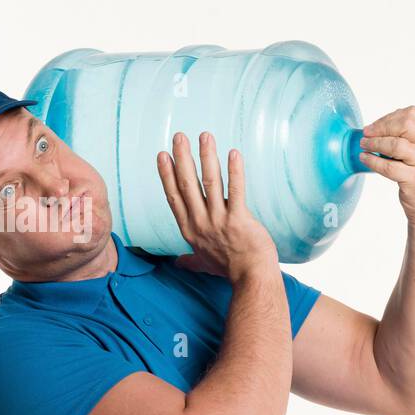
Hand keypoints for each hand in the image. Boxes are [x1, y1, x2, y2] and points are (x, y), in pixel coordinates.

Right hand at [157, 131, 277, 282]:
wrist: (252, 278)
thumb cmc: (230, 269)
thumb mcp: (204, 264)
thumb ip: (190, 260)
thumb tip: (178, 263)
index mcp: (190, 229)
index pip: (174, 196)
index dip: (167, 175)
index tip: (163, 155)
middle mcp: (201, 223)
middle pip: (188, 185)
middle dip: (183, 158)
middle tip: (179, 136)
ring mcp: (219, 221)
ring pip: (210, 183)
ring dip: (207, 158)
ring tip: (205, 136)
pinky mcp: (239, 220)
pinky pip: (237, 191)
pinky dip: (235, 172)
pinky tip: (234, 153)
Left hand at [359, 106, 414, 225]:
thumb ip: (413, 134)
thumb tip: (381, 123)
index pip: (413, 114)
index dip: (389, 117)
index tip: (375, 125)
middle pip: (405, 124)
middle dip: (381, 126)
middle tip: (367, 133)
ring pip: (395, 144)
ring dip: (374, 143)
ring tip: (364, 145)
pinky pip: (388, 165)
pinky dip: (373, 160)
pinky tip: (366, 158)